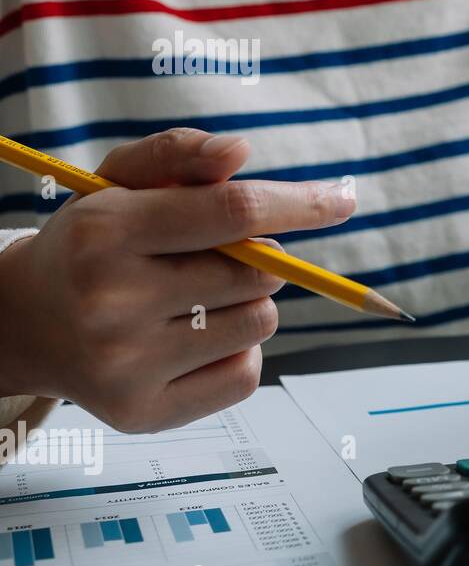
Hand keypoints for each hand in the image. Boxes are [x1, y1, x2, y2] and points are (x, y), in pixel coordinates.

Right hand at [0, 128, 354, 431]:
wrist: (23, 323)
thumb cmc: (90, 242)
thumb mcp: (118, 182)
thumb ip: (178, 154)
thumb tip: (238, 153)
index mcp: (107, 232)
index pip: (232, 212)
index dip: (297, 204)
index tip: (340, 200)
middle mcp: (113, 302)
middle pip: (257, 274)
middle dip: (257, 259)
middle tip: (213, 258)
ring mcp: (126, 365)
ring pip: (259, 324)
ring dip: (248, 305)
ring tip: (196, 299)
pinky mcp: (143, 412)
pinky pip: (245, 375)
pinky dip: (237, 352)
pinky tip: (192, 339)